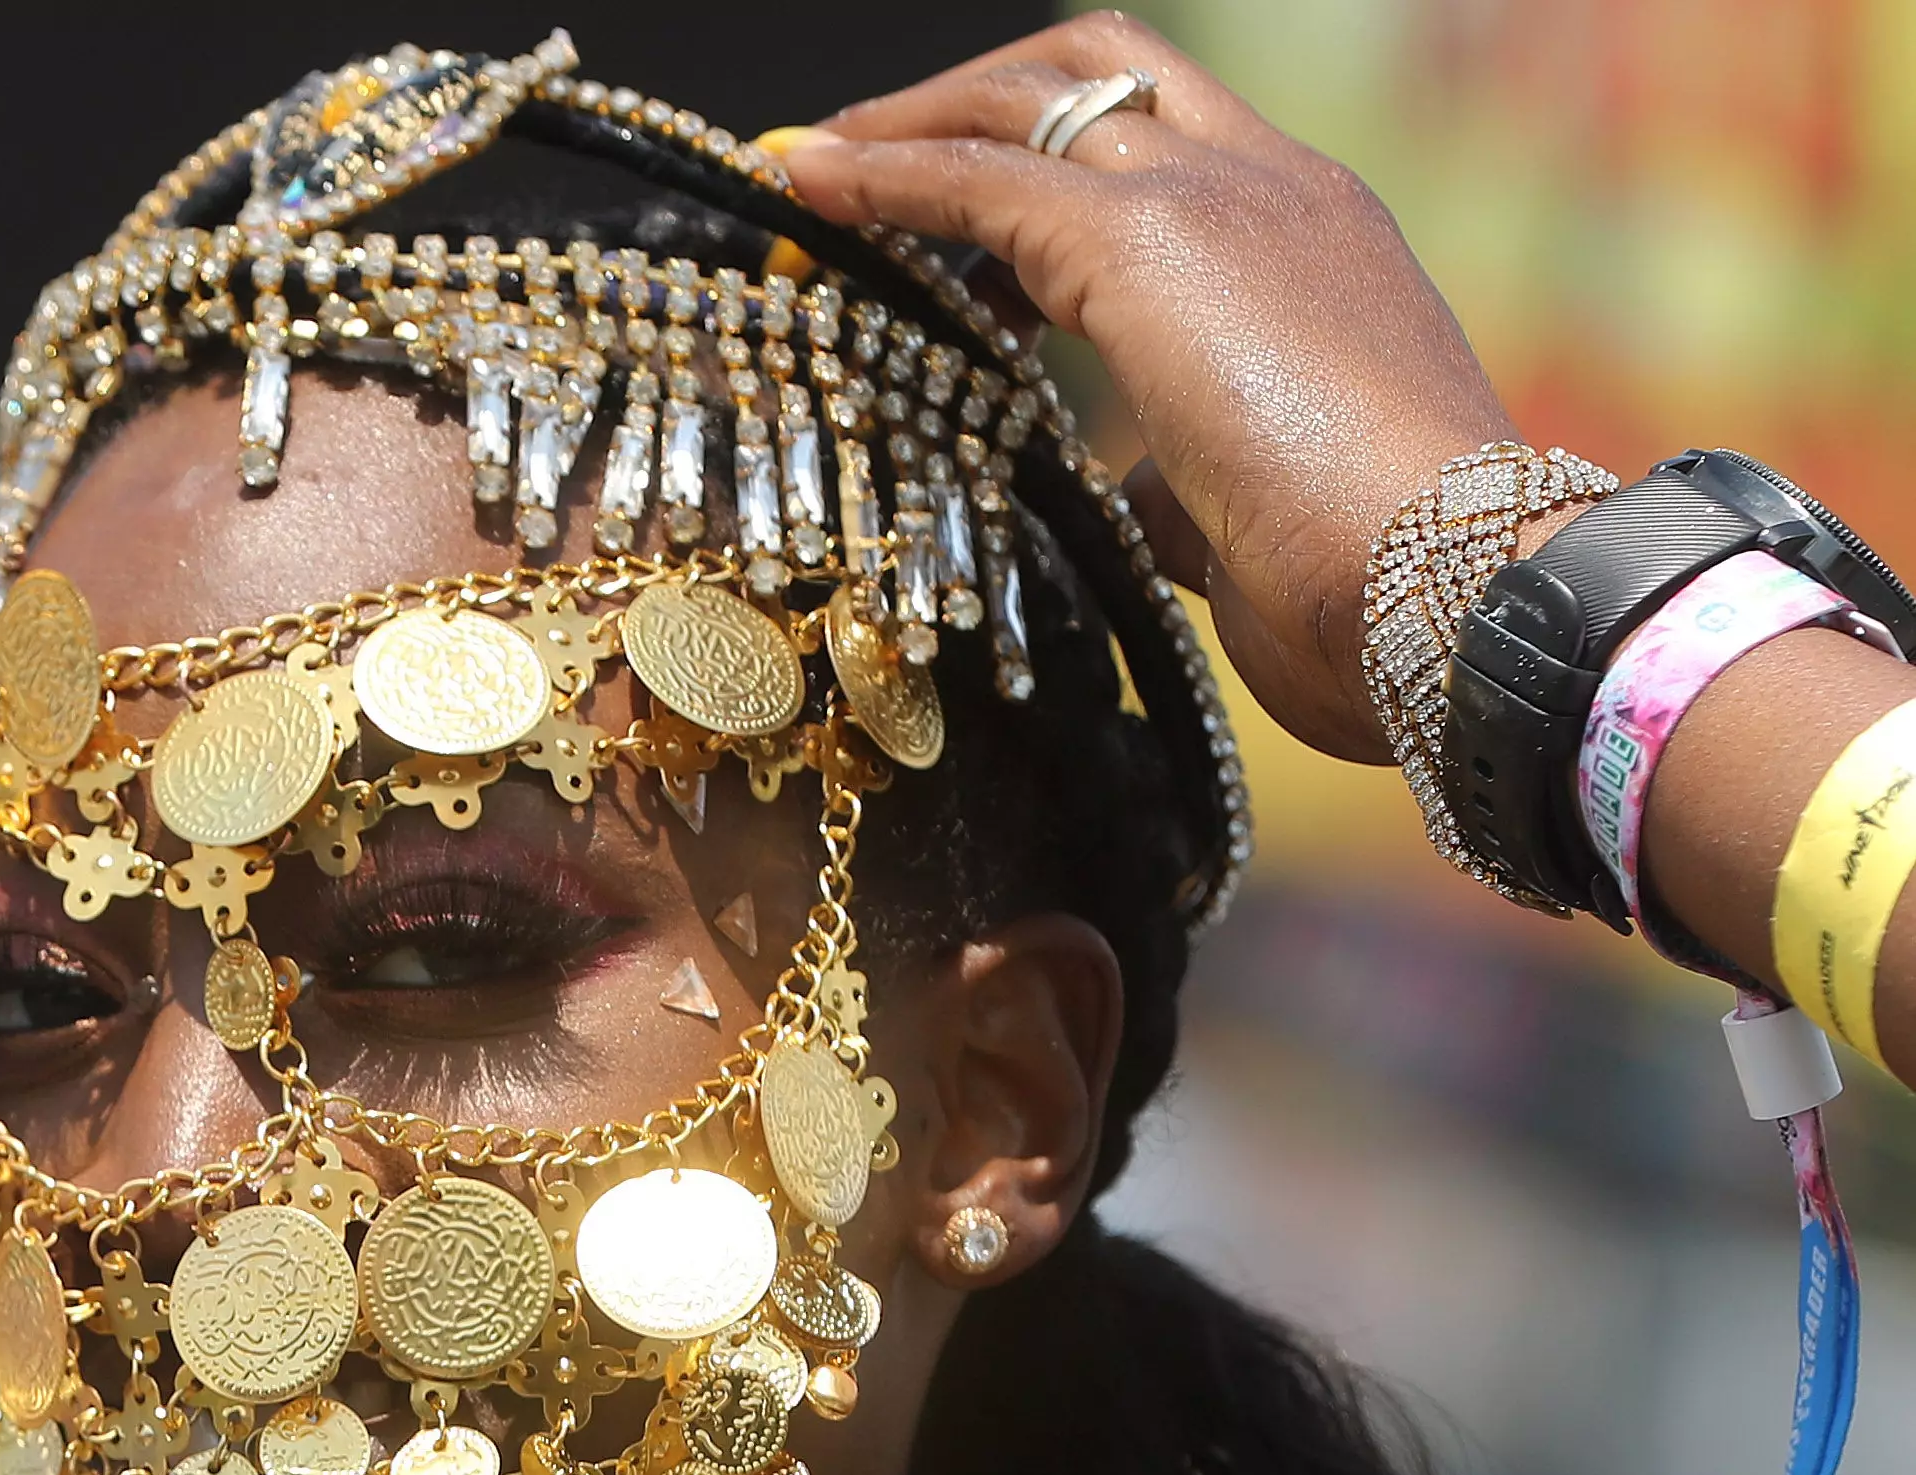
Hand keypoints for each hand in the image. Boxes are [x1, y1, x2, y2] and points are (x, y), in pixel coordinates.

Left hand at [782, 18, 1521, 761]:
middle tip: (877, 165)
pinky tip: (816, 192)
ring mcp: (1223, 206)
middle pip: (1108, 75)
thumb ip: (1190, 487)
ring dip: (923, 128)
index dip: (1061, 163)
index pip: (1174, 151)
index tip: (972, 230)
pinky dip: (892, 177)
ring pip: (1043, 95)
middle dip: (983, 99)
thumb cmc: (1385, 598)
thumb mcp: (1263, 527)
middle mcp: (1277, 193)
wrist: (1461, 597)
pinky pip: (985, 182)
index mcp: (1321, 248)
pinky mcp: (1149, 251)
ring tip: (828, 179)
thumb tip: (1133, 502)